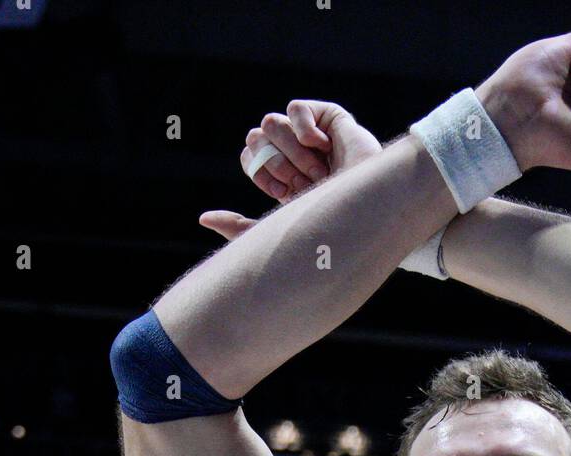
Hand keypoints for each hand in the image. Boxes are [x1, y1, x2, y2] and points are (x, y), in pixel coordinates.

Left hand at [199, 100, 381, 240]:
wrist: (367, 219)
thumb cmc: (329, 229)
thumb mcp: (276, 232)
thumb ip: (240, 229)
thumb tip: (203, 218)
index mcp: (282, 176)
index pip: (248, 157)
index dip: (261, 174)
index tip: (286, 194)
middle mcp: (294, 154)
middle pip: (256, 138)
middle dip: (277, 165)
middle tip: (305, 184)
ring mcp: (311, 136)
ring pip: (272, 123)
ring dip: (293, 153)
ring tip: (319, 171)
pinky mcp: (329, 118)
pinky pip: (295, 108)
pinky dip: (304, 128)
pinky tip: (322, 147)